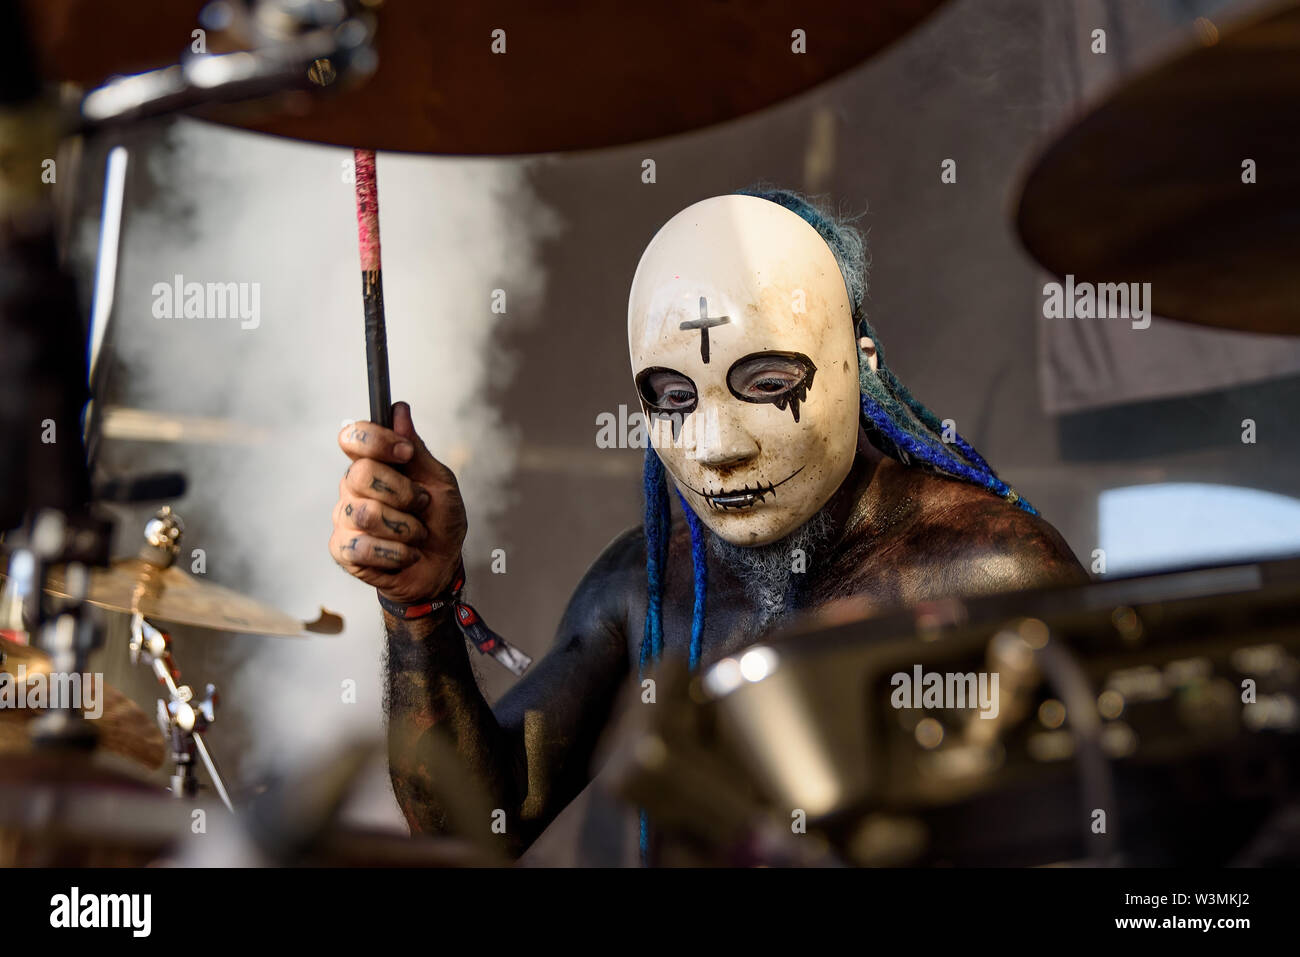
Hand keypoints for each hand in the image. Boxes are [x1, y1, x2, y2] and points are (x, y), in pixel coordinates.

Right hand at [329, 401, 466, 603]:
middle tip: (421, 504)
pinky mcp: (342, 551)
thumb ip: (417, 450)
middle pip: (361, 474)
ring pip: (367, 514)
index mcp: (372, 464)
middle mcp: (352, 487)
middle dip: (404, 493)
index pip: (353, 436)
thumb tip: (398, 410)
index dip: (378, 441)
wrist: (442, 567)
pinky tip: (405, 554)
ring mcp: (345, 519)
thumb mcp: (439, 482)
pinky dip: (397, 554)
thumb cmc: (440, 521)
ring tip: (416, 535)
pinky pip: (364, 548)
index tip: (406, 453)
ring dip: (406, 528)